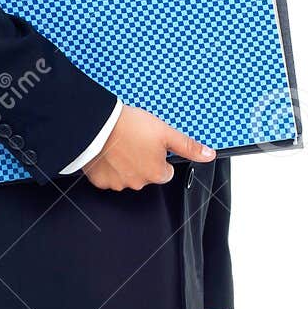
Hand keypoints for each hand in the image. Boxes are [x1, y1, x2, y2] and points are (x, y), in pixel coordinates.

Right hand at [82, 105, 215, 191]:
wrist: (99, 125)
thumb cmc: (131, 127)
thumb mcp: (165, 132)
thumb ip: (188, 146)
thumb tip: (208, 155)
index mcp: (156, 174)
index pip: (166, 172)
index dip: (160, 156)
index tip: (151, 144)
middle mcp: (138, 183)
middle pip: (145, 174)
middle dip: (142, 160)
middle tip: (135, 141)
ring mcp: (118, 183)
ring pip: (126, 175)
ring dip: (125, 164)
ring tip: (121, 144)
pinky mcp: (100, 180)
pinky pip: (107, 176)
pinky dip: (108, 166)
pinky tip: (109, 152)